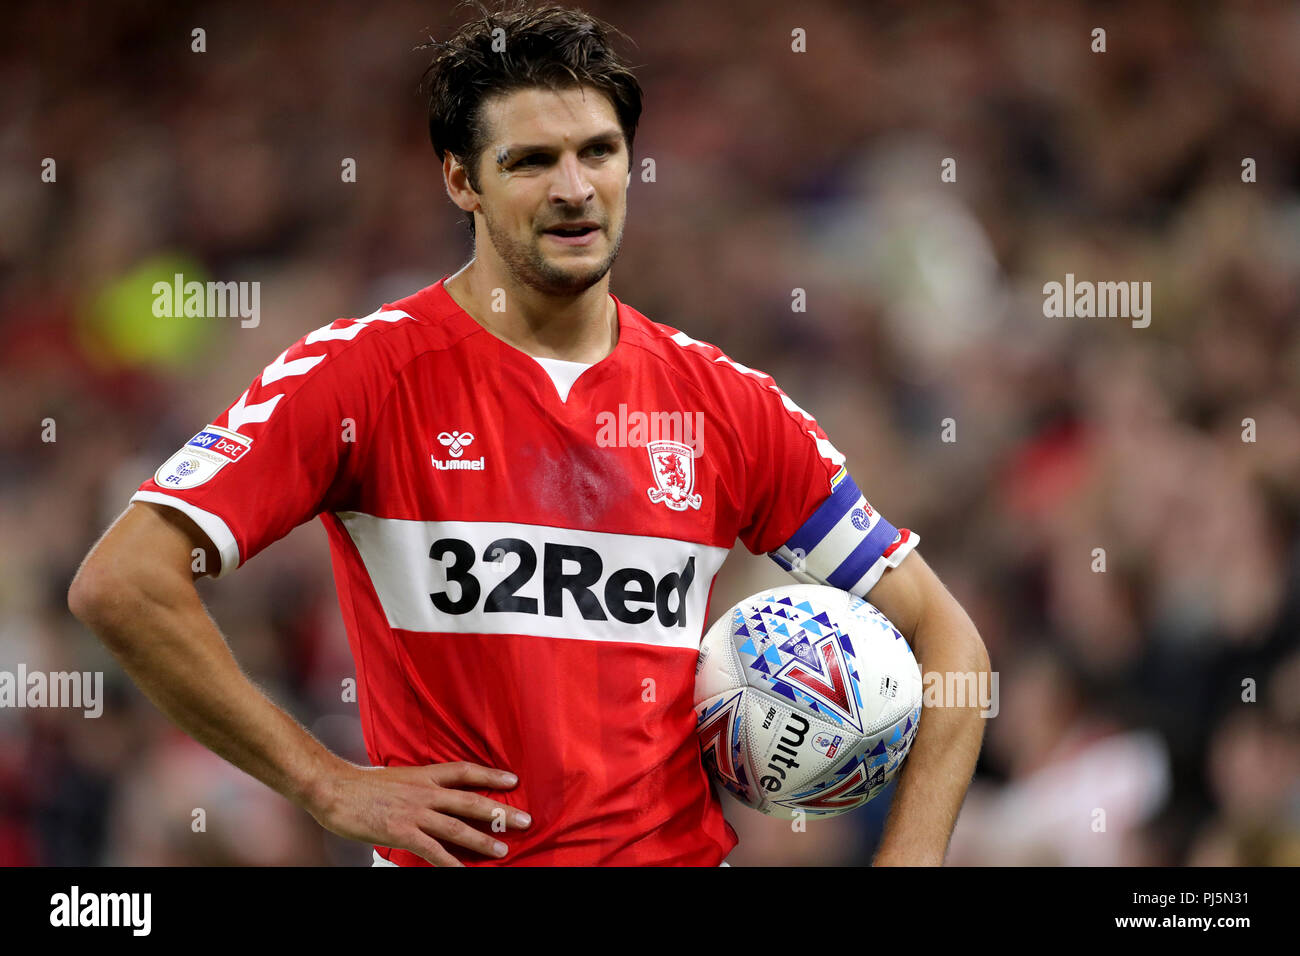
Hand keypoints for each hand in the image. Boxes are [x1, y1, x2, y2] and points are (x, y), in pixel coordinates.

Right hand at [305, 760, 529, 865]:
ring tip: (503, 850)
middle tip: (525, 820)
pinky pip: (432, 850)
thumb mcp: (397, 776)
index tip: (514, 779)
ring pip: (457, 827)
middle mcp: (425, 792)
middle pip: (471, 801)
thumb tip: (433, 793)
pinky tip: (463, 873)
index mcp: (424, 775)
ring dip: (482, 840)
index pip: (465, 771)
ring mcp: (415, 812)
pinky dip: (450, 863)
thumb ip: (418, 785)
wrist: (333, 787)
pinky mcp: (402, 832)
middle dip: (499, 812)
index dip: (491, 774)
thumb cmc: (361, 784)